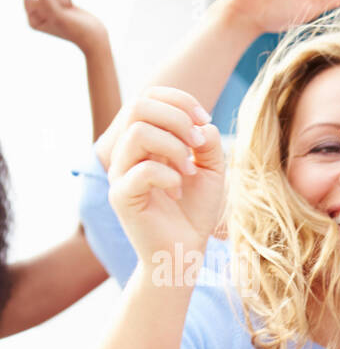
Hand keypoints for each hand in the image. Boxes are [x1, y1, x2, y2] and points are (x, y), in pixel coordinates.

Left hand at [24, 0, 106, 49]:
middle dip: (53, 0)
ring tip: (68, 12)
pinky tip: (70, 8)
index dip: (44, 4)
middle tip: (63, 14)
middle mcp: (39, 14)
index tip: (56, 16)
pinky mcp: (59, 2)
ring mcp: (49, 7)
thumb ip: (44, 0)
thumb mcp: (58, 16)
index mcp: (33, 20)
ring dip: (62, 0)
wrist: (94, 36)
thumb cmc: (75, 31)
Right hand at [107, 88, 224, 269]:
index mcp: (145, 141)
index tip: (205, 121)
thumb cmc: (195, 211)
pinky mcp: (121, 196)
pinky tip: (178, 192)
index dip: (179, 100)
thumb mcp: (211, 171)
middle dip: (177, 119)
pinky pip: (142, 170)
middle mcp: (127, 152)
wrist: (185, 251)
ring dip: (174, 148)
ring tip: (190, 171)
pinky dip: (169, 176)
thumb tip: (203, 124)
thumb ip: (208, 143)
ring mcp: (120, 173)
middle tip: (198, 144)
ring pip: (138, 133)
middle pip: (138, 106)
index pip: (149, 97)